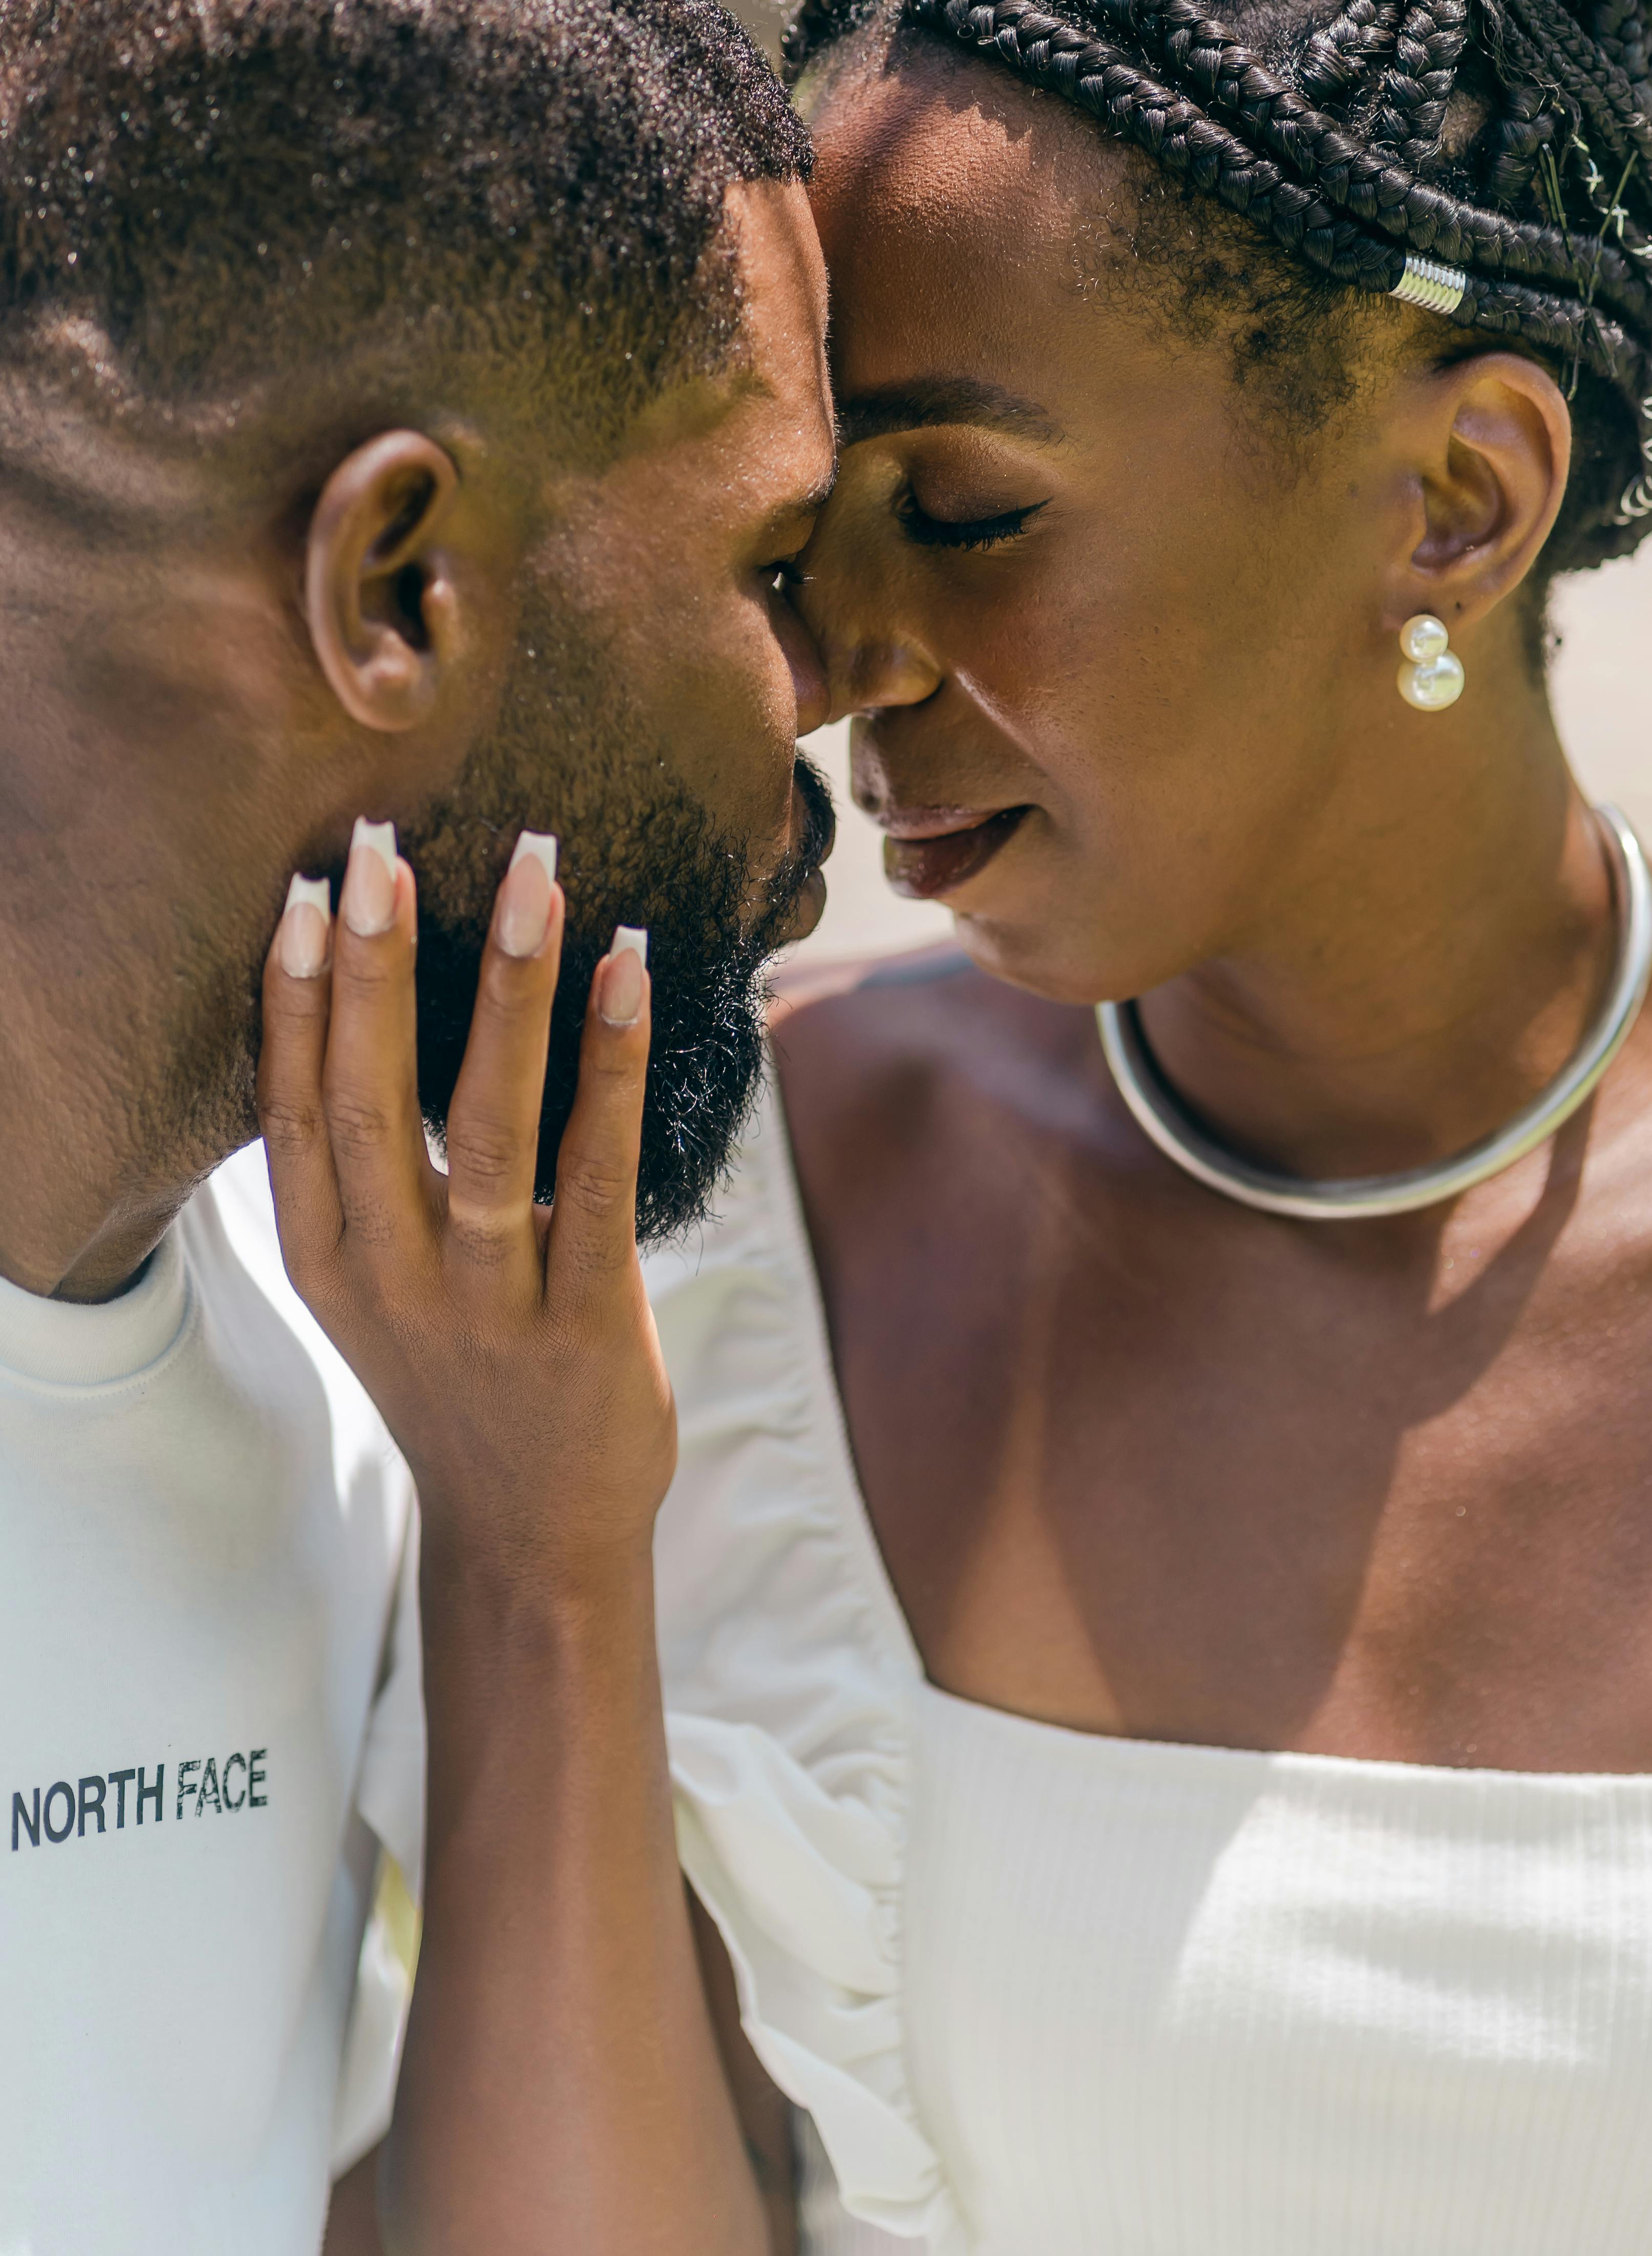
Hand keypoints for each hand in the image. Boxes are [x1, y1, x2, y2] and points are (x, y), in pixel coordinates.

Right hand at [257, 820, 677, 1601]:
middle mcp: (391, 1277)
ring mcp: (487, 1304)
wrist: (535, 1536)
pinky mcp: (585, 1322)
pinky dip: (610, 1066)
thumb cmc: (464, 1372)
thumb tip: (381, 1003)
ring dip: (508, 990)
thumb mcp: (380, 1281)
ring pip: (486, 1123)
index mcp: (329, 1258)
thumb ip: (369, 1170)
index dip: (295, 996)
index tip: (310, 889)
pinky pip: (598, 1173)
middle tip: (386, 847)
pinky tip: (628, 973)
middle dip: (374, 965)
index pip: (292, 1106)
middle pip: (368, 1098)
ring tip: (531, 877)